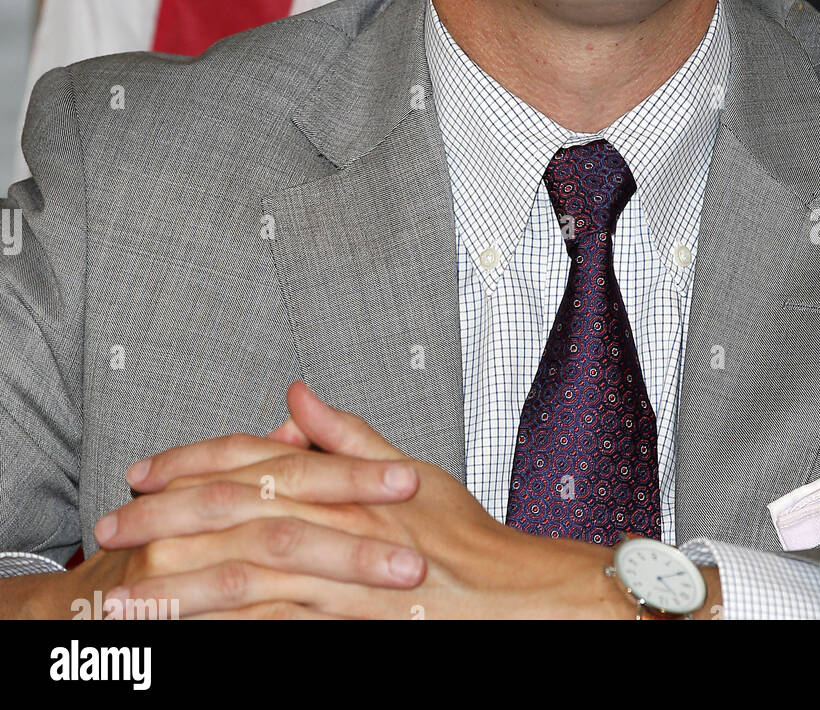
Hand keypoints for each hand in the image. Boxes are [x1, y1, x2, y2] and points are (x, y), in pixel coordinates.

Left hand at [98, 380, 629, 618]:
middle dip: (164, 518)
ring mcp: (335, 577)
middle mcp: (334, 521)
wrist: (505, 594)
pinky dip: (223, 627)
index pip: (254, 458)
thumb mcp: (406, 466)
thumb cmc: (459, 533)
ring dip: (174, 581)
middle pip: (232, 511)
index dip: (193, 460)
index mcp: (345, 479)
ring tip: (120, 594)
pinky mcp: (340, 622)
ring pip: (238, 574)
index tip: (143, 471)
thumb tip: (296, 393)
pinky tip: (183, 632)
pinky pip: (269, 624)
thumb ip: (346, 433)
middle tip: (107, 529)